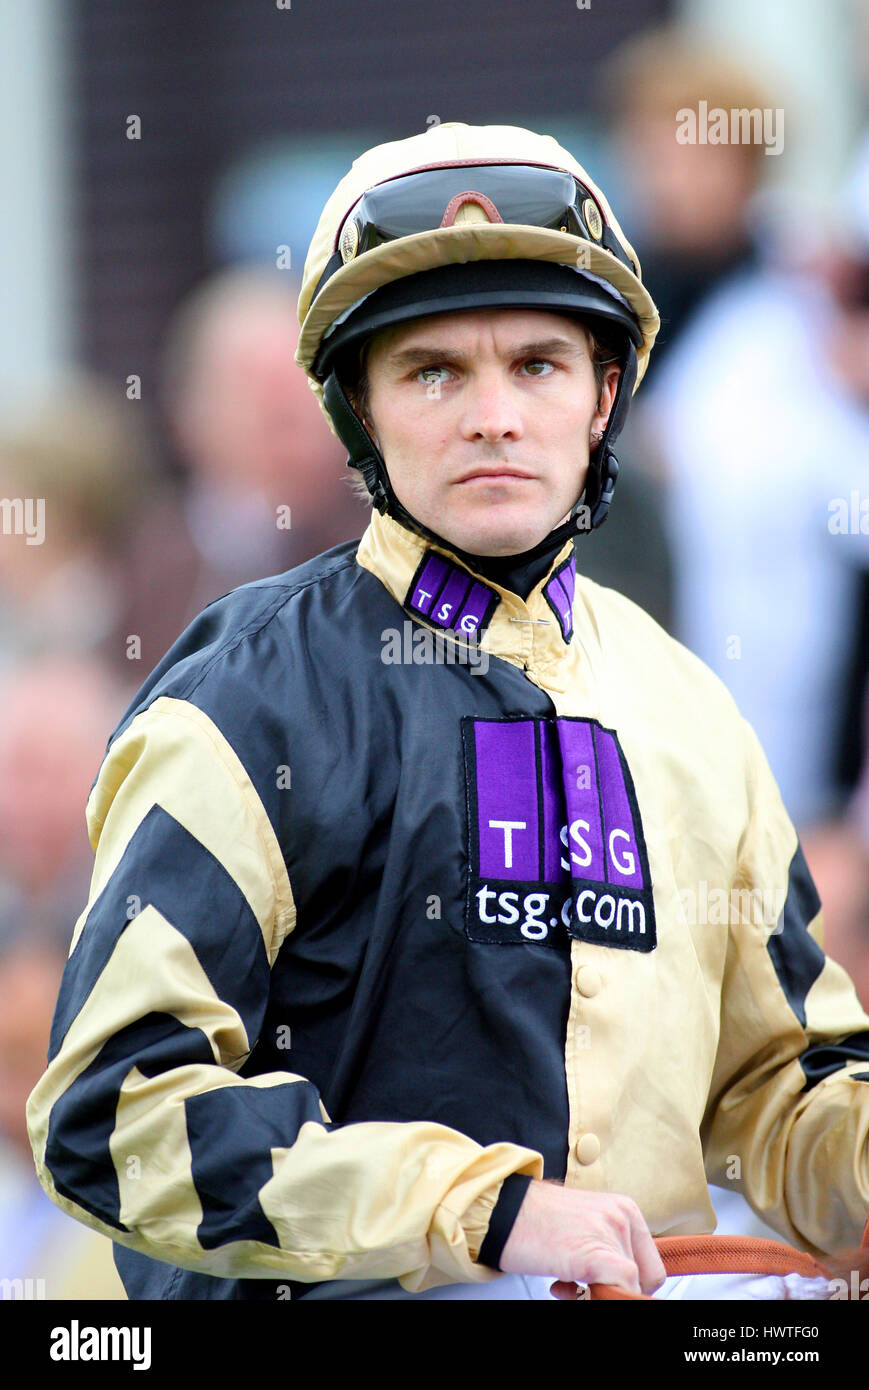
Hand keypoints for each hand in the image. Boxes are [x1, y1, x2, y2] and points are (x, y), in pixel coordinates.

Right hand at [498, 1178, 666, 1298]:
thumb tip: (625, 1283)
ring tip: (566, 1284)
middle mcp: (623, 1216)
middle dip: (614, 1289)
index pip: (649, 1264)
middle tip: (583, 1289)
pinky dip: (605, 1297)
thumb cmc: (537, 1219)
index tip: (606, 1287)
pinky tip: (569, 1289)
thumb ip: (610, 1246)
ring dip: (598, 1293)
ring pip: (630, 1285)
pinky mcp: (596, 1253)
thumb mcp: (586, 1225)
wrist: (503, 1210)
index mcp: (625, 1208)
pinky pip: (622, 1289)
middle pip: (642, 1277)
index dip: (629, 1284)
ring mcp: (611, 1232)